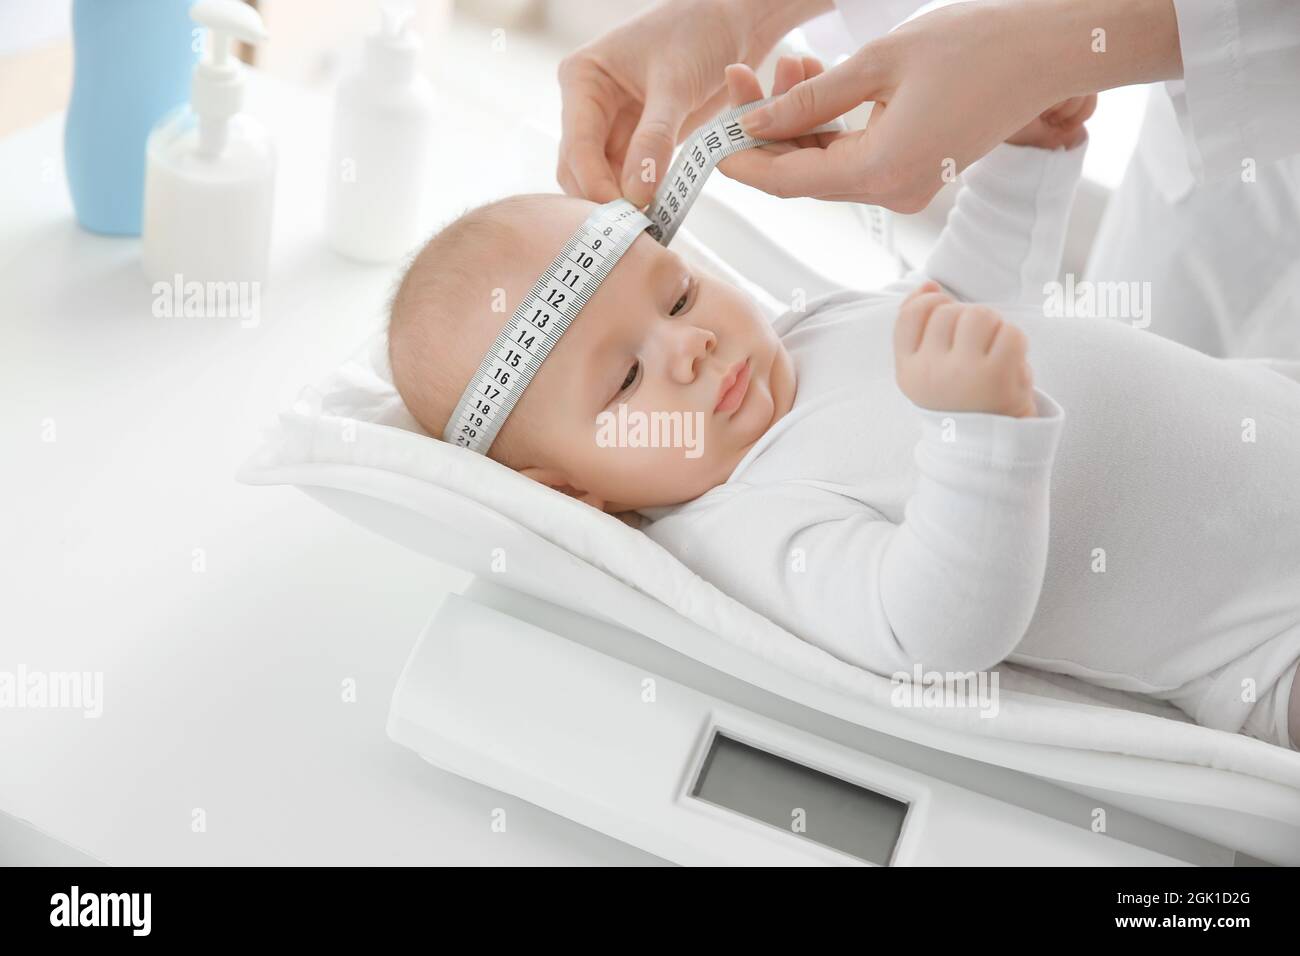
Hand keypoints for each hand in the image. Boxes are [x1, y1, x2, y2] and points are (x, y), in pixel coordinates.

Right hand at [555, 0, 802, 206]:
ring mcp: (609, 125)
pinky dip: (639, 198)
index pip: (578, 146)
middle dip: (603, 200)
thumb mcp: (675, 84)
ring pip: (601, 179)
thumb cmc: (700, 33)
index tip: (623, 219)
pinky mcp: (635, 140)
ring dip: (621, 205)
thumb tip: (636, 196)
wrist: (733, 22)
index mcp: (582, 79)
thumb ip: (654, 139)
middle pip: (579, 169)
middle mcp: (587, 104)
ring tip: (647, 230)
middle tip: (633, 234)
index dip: (597, 186)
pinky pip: (628, 179)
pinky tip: (657, 216)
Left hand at [720, 0, 1179, 211]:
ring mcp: (906, 190)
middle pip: (803, 176)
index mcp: (880, 172)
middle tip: (744, 78)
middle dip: (766, 132)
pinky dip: (828, 130)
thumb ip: (809, 101)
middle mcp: (892, 195)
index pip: (787, 181)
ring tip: (789, 66)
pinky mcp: (915, 175)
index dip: (742, 161)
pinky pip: (854, 160)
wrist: (1047, 51)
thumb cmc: (974, 46)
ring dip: (797, 125)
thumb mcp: (876, 65)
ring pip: (825, 167)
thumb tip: (753, 124)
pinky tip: (816, 84)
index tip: (709, 137)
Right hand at [893, 281, 1035, 418]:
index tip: (944, 308)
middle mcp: (929, 372)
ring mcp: (962, 373)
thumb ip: (920, 329)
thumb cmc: (960, 399)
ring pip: (978, 314)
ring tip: (994, 350)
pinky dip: (1016, 342)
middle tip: (976, 346)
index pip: (909, 315)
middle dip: (967, 318)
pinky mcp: (996, 375)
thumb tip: (928, 284)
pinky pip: (1010, 332)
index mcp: (908, 372)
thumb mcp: (928, 371)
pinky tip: (1011, 362)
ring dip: (992, 325)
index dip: (928, 300)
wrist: (989, 447)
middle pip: (948, 310)